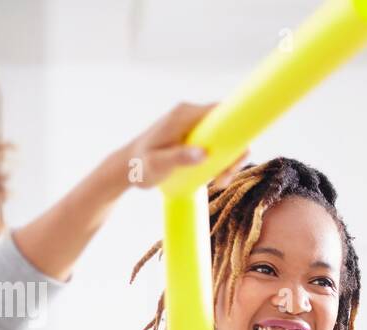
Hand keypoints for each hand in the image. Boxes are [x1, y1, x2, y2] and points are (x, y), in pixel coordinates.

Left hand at [114, 102, 249, 190]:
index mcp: (183, 115)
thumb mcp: (158, 164)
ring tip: (220, 181)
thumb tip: (203, 154)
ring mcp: (194, 126)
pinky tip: (216, 178)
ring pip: (224, 139)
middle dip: (234, 152)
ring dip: (229, 160)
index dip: (237, 126)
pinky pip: (217, 145)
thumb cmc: (140, 165)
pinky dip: (221, 161)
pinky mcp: (195, 138)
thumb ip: (179, 158)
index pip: (220, 110)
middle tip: (226, 176)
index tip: (239, 151)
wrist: (127, 167)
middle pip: (227, 127)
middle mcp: (191, 115)